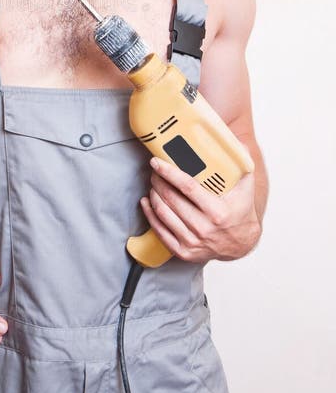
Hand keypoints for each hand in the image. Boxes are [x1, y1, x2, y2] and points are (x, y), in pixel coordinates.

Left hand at [140, 157, 261, 263]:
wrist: (241, 244)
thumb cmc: (240, 211)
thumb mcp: (245, 186)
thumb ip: (241, 162)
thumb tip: (233, 140)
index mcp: (218, 212)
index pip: (187, 187)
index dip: (169, 173)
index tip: (157, 162)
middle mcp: (204, 228)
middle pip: (171, 199)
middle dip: (158, 181)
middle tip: (155, 170)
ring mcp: (192, 242)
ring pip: (163, 213)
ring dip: (153, 194)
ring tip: (154, 183)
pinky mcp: (183, 252)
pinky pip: (159, 231)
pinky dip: (150, 214)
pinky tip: (147, 202)